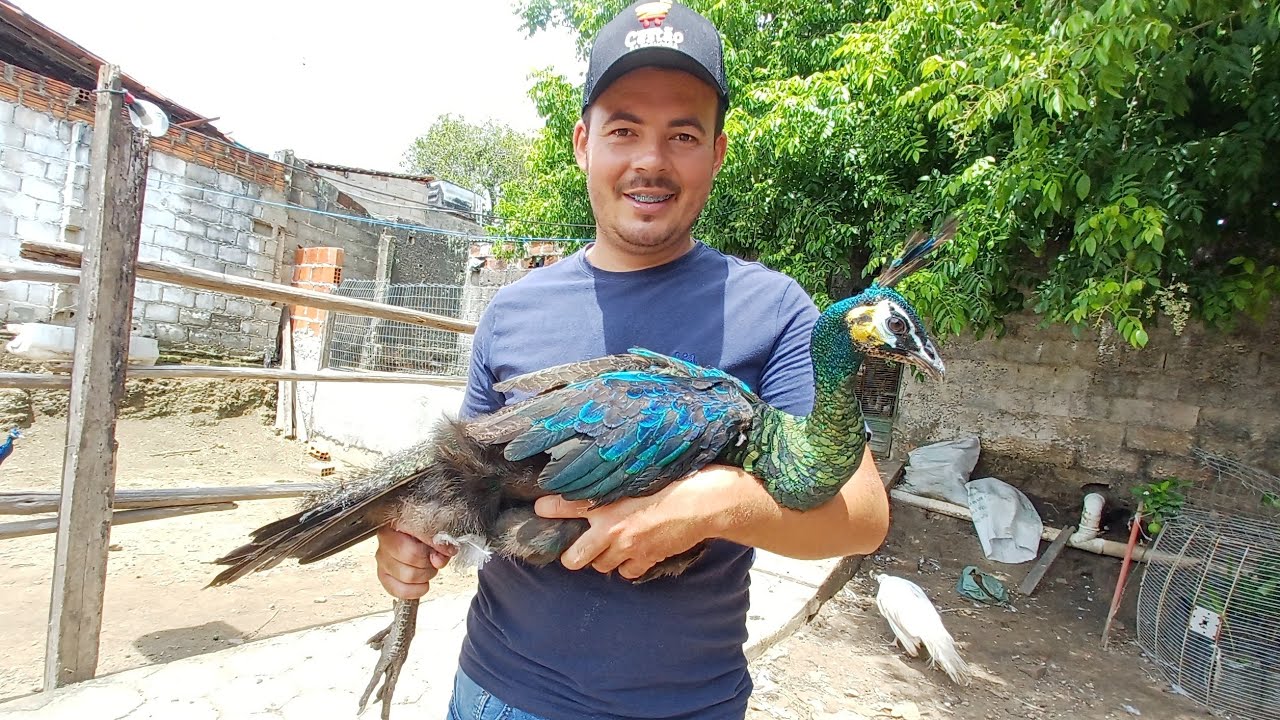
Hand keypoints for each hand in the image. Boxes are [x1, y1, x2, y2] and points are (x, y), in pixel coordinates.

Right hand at [374, 524, 456, 599]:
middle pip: (411, 558)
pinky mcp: (383, 576)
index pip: (416, 537)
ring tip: (426, 569)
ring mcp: (382, 559)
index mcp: (397, 524)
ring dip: (424, 576)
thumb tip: (438, 559)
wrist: (412, 539)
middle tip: (433, 560)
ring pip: (407, 576)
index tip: (444, 550)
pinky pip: (399, 590)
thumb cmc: (423, 533)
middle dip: (428, 562)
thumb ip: (440, 542)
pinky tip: (420, 584)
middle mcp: (385, 541)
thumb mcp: (435, 532)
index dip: (433, 548)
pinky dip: (415, 591)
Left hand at [534, 466, 741, 579]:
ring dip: (604, 558)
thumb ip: (614, 485)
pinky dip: (629, 566)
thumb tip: (599, 486)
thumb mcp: (637, 476)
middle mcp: (611, 529)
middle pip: (574, 558)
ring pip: (601, 566)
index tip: (540, 508)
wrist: (700, 503)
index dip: (549, 508)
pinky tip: (634, 553)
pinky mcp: (646, 559)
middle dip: (573, 555)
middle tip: (578, 547)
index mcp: (606, 503)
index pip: (565, 506)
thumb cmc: (672, 482)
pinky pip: (628, 572)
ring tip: (612, 546)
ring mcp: (627, 548)